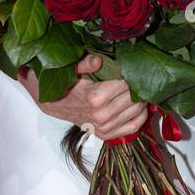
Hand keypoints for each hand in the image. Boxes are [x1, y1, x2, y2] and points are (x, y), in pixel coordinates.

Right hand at [18, 52, 149, 139]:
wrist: (53, 103)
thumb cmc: (66, 84)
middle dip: (138, 85)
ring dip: (141, 99)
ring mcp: (105, 127)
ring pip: (137, 110)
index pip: (126, 83)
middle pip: (134, 97)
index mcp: (95, 97)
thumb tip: (98, 60)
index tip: (132, 68)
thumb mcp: (72, 69)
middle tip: (137, 77)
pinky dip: (141, 116)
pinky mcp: (107, 135)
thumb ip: (85, 63)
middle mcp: (102, 115)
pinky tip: (139, 105)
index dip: (131, 73)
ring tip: (138, 89)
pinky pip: (134, 126)